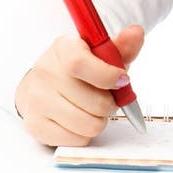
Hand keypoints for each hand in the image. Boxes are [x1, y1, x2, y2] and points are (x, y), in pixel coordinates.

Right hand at [15, 24, 144, 146]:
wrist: (43, 85)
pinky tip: (80, 119)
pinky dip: (86, 133)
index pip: (79, 64)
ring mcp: (37, 99)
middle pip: (94, 102)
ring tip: (94, 109)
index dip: (107, 76)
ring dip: (100, 120)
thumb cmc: (79, 68)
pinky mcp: (35, 124)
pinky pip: (77, 139)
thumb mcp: (101, 52)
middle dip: (111, 103)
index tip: (124, 80)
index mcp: (63, 48)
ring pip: (88, 124)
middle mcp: (45, 72)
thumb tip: (136, 32)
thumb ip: (122, 46)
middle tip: (109, 97)